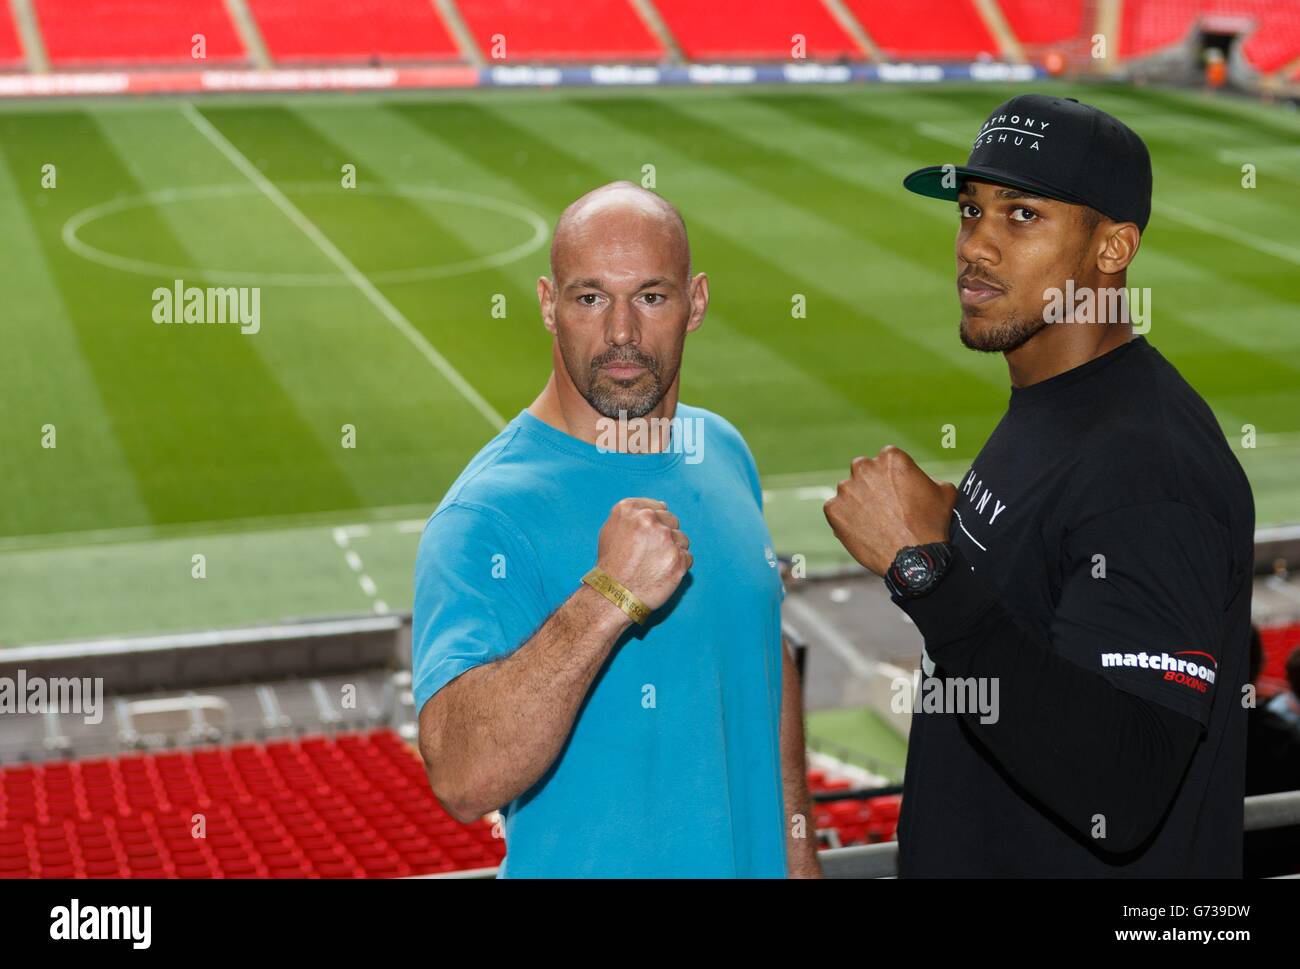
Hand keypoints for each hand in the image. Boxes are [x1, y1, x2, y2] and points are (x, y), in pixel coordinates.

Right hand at [595, 498, 691, 610]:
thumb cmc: (611, 564)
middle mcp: (648, 519)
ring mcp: (665, 539)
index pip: (659, 507)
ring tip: (654, 565)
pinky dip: (678, 566)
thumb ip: (633, 515)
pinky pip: (687, 557)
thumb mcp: (610, 529)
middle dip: (665, 536)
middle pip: (672, 521)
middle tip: (649, 554)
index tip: (646, 539)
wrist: (613, 595)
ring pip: (682, 539)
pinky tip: (662, 573)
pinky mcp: (678, 558)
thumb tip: (661, 505)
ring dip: (673, 551)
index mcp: (630, 509)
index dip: (654, 525)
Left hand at [823, 446, 956, 575]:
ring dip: (857, 501)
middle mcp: (864, 468)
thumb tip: (921, 479)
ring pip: (848, 491)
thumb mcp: (944, 491)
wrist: (914, 558)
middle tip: (883, 505)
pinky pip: (836, 510)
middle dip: (871, 483)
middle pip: (863, 470)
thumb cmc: (932, 524)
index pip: (886, 459)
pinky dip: (845, 518)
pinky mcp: (833, 510)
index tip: (897, 490)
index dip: (892, 476)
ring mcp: (846, 489)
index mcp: (891, 457)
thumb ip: (928, 477)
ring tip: (873, 522)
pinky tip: (861, 530)